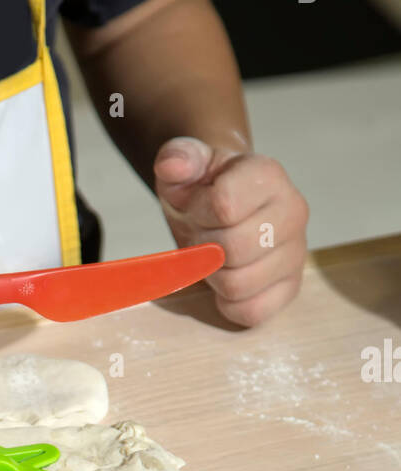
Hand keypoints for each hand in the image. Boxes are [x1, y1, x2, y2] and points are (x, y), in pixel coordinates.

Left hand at [153, 137, 308, 325]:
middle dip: (204, 246)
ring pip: (239, 284)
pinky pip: (252, 312)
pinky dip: (229, 303)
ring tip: (215, 256)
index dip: (198, 212)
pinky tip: (226, 279)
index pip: (224, 206)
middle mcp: (293, 211)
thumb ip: (178, 158)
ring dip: (213, 275)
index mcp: (268, 175)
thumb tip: (173, 166)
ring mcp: (297, 253)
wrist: (219, 209)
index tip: (198, 207)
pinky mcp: (290, 288)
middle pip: (232, 250)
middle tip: (204, 235)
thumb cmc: (201, 190)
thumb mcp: (184, 168)